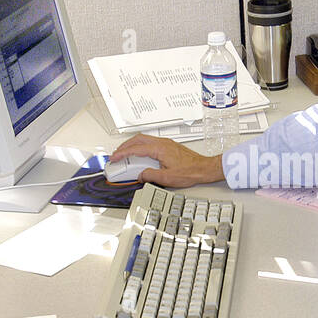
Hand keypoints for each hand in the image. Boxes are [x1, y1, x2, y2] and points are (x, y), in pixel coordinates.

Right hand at [109, 134, 224, 188]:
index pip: (135, 149)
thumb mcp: (167, 178)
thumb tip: (141, 176)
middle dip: (124, 146)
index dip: (122, 153)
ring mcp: (165, 143)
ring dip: (132, 146)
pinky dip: (140, 147)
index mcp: (159, 149)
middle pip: (137, 139)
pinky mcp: (168, 146)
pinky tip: (139, 155)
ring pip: (143, 139)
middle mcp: (162, 143)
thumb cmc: (191, 171)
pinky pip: (150, 143)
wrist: (204, 168)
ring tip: (125, 155)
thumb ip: (150, 176)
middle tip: (116, 155)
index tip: (114, 158)